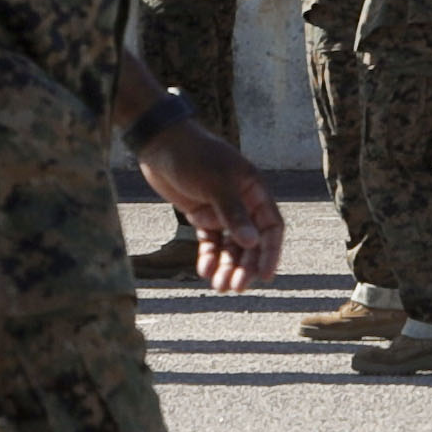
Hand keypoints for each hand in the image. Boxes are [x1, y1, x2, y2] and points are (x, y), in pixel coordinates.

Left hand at [139, 113, 283, 293]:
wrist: (160, 144)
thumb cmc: (193, 157)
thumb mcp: (216, 184)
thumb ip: (234, 213)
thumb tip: (252, 242)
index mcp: (254, 190)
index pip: (271, 227)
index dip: (271, 252)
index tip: (266, 276)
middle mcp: (242, 202)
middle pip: (251, 242)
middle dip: (244, 265)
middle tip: (236, 287)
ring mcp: (221, 209)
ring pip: (230, 245)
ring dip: (227, 265)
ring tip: (219, 286)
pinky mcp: (201, 214)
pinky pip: (210, 241)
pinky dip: (209, 256)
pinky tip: (204, 271)